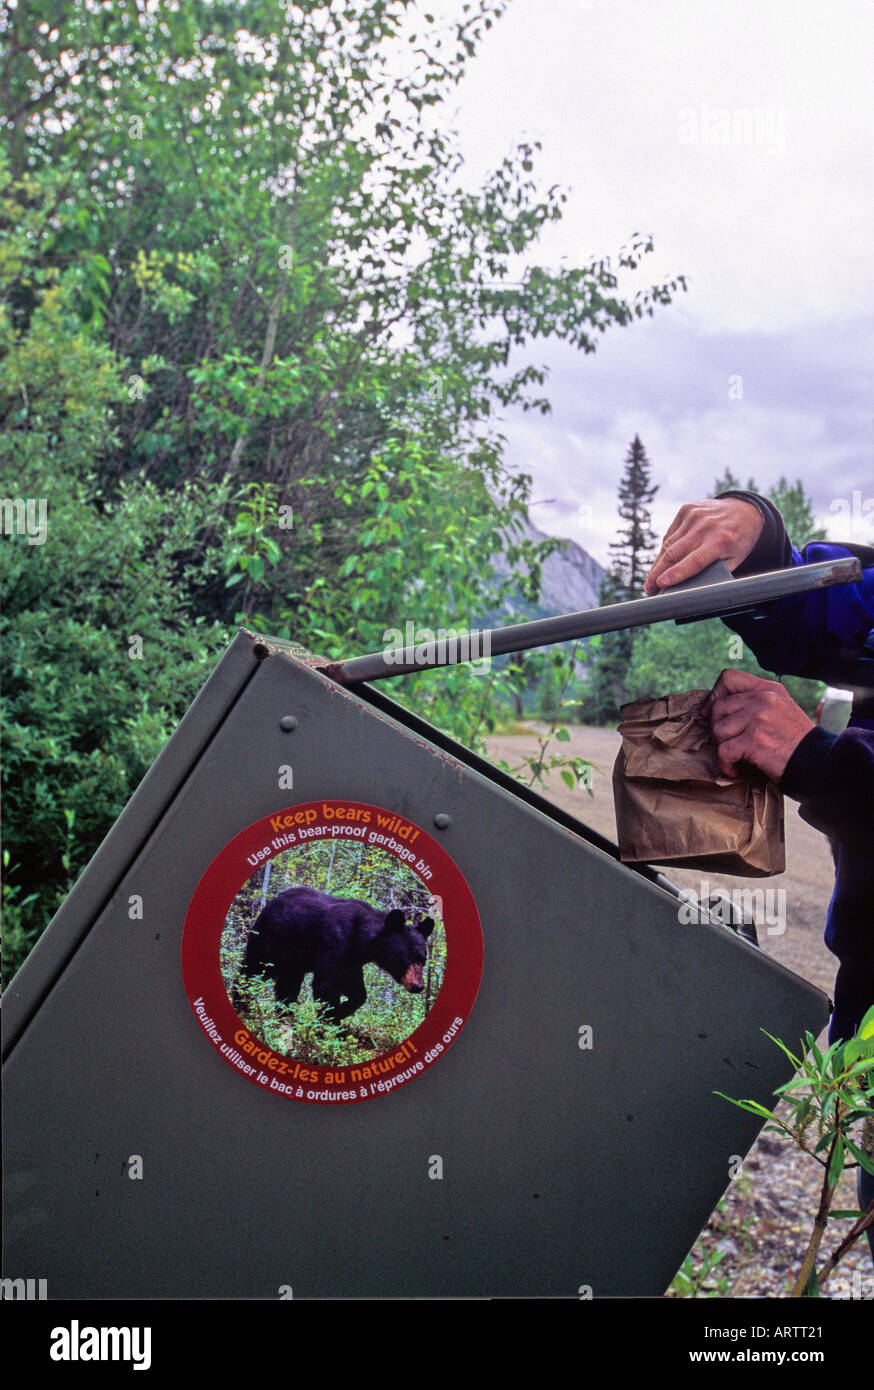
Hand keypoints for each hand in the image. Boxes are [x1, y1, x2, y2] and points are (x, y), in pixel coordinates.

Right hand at [644, 498, 763, 594]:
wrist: (744, 510)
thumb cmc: (739, 540)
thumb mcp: (735, 559)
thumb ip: (716, 572)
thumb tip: (692, 587)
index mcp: (721, 540)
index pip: (694, 560)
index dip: (676, 573)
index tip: (661, 584)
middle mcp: (705, 526)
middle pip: (674, 552)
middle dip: (658, 573)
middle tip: (649, 589)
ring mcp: (694, 515)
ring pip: (669, 544)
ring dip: (659, 563)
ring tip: (652, 579)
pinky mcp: (686, 510)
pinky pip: (671, 534)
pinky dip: (666, 548)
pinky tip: (663, 560)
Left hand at [704, 669, 813, 779]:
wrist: (817, 762)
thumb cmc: (795, 741)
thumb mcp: (781, 708)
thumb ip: (756, 702)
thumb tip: (718, 705)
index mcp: (769, 689)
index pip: (729, 677)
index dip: (715, 695)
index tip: (712, 713)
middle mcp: (763, 699)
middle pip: (718, 707)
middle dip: (718, 729)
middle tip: (730, 743)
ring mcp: (758, 718)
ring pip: (718, 730)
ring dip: (723, 748)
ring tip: (737, 757)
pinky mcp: (754, 740)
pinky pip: (723, 751)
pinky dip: (726, 765)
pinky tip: (736, 770)